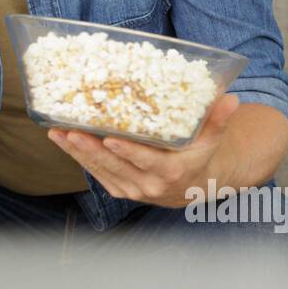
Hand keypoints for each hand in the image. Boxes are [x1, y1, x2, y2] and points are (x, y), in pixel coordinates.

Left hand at [47, 93, 240, 207]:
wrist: (195, 186)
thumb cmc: (201, 154)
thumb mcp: (212, 138)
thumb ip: (218, 119)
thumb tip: (230, 98)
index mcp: (171, 172)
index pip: (146, 161)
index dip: (127, 151)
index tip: (109, 138)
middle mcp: (149, 185)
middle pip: (116, 166)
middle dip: (90, 149)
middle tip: (70, 131)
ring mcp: (132, 190)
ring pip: (101, 171)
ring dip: (77, 153)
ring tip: (57, 133)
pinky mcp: (120, 189)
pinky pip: (97, 174)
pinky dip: (79, 159)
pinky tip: (64, 141)